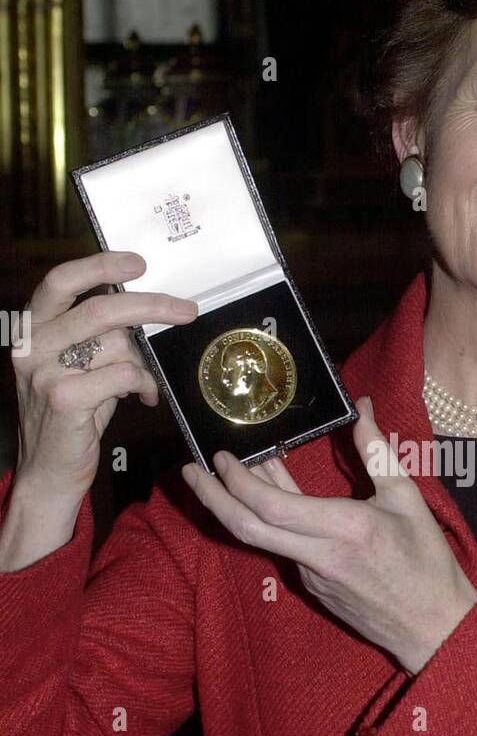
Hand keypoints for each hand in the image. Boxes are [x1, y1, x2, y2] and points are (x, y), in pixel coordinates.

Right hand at [12, 251, 197, 503]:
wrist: (49, 472)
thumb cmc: (71, 416)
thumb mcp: (76, 367)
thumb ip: (98, 338)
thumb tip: (146, 311)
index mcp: (31, 329)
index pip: (61, 281)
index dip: (100, 266)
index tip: (138, 263)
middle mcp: (31, 346)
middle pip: (100, 309)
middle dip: (152, 306)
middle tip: (186, 309)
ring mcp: (45, 373)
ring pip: (118, 346)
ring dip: (145, 364)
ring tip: (146, 383)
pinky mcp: (64, 400)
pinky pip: (122, 375)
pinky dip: (142, 384)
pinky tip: (143, 397)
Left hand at [181, 396, 476, 673]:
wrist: (433, 628)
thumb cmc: (428, 562)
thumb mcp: (407, 499)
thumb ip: (376, 451)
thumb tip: (361, 407)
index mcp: (343, 529)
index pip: (271, 506)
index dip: (238, 481)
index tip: (222, 455)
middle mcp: (317, 556)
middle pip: (246, 528)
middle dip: (211, 498)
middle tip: (189, 469)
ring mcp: (311, 576)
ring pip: (261, 539)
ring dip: (236, 507)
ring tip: (220, 476)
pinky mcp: (312, 587)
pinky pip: (281, 548)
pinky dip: (267, 520)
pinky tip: (267, 497)